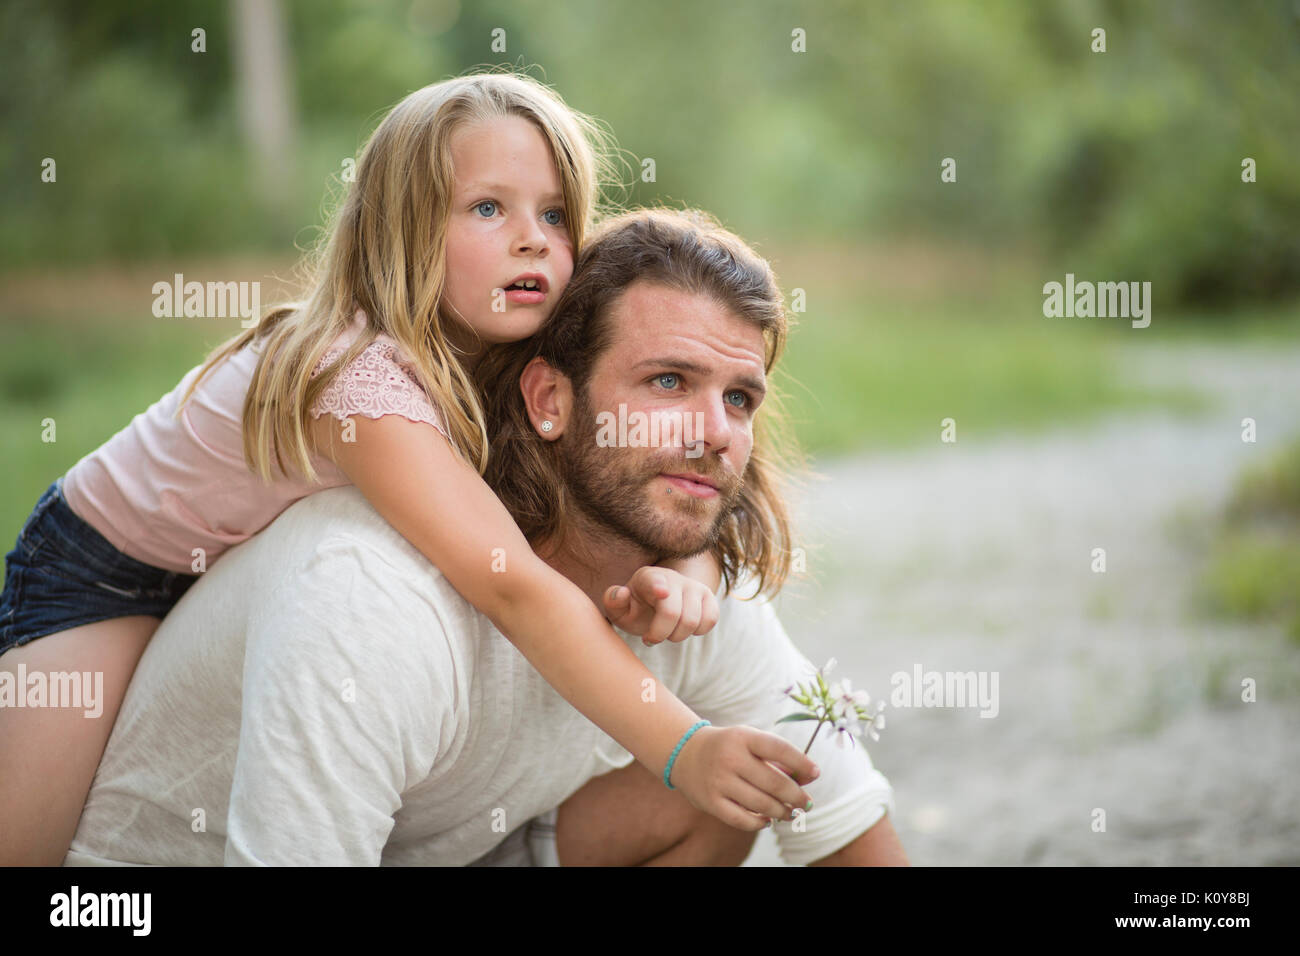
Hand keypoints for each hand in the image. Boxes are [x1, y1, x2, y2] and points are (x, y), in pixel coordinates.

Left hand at [603, 566, 719, 646]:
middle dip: (660, 634)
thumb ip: (613, 601)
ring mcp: (693, 586)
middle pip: (673, 613)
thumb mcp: (618, 609)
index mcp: (648, 577)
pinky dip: (698, 631)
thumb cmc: (635, 608)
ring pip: (693, 620)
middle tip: (649, 639)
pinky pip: (711, 619)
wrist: (656, 605)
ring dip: (677, 636)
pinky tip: (684, 629)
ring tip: (667, 633)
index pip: (655, 581)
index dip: (659, 587)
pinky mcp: (709, 597)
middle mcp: (673, 577)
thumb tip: (622, 593)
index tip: (661, 592)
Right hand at [666, 725, 819, 830]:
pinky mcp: (711, 802)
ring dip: (782, 812)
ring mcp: (719, 781)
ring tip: (790, 813)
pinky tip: (768, 820)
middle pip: (774, 782)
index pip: (779, 748)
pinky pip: (742, 819)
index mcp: (742, 737)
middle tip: (807, 803)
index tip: (816, 773)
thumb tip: (809, 777)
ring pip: (761, 804)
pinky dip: (759, 823)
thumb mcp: (750, 741)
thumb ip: (778, 757)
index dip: (801, 762)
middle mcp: (730, 758)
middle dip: (796, 796)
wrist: (686, 753)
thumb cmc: (729, 748)